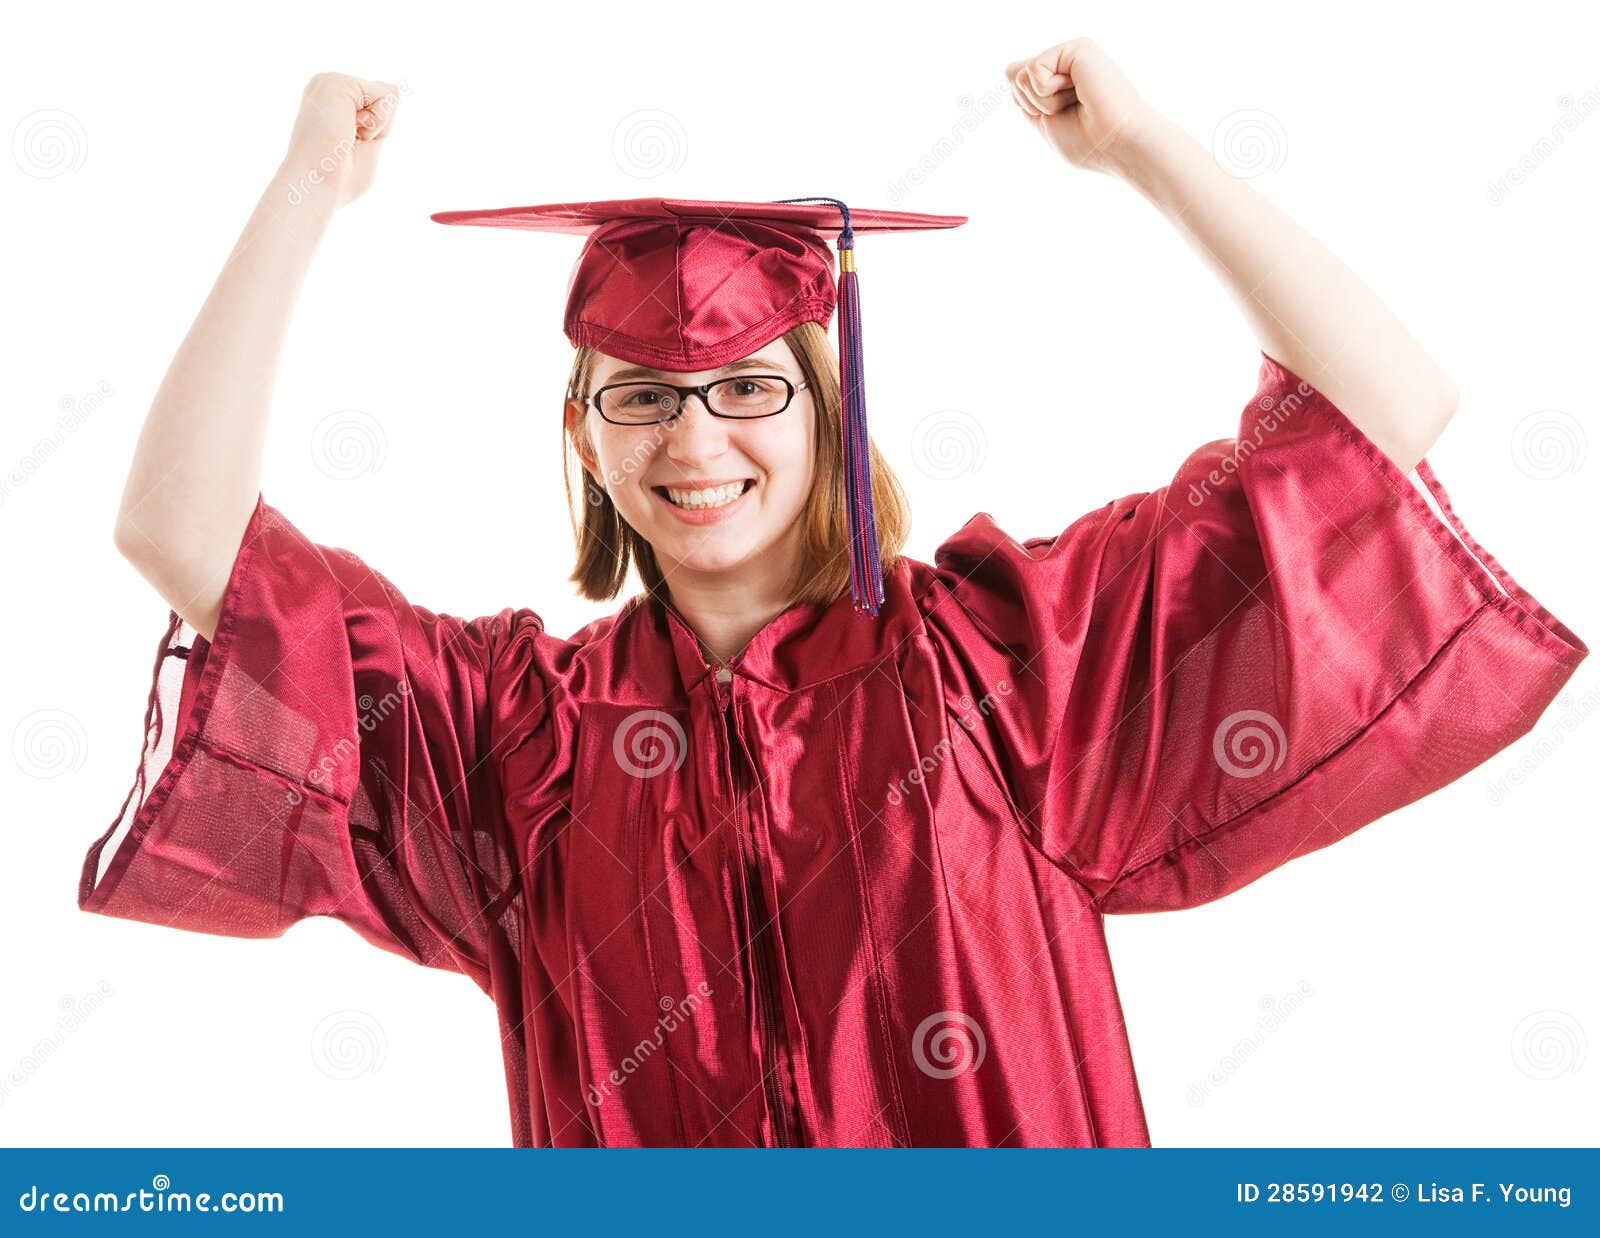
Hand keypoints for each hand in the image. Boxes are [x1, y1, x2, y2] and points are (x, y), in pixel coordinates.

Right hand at [279, 73, 401, 207]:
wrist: (316, 185)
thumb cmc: (339, 178)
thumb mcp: (369, 143)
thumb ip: (381, 117)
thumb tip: (395, 87)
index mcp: (332, 101)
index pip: (380, 105)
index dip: (377, 132)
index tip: (347, 147)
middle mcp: (328, 86)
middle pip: (386, 97)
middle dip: (379, 127)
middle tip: (348, 143)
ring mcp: (331, 81)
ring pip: (388, 95)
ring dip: (377, 126)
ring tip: (346, 137)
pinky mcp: (339, 82)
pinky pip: (387, 96)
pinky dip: (377, 122)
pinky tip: (349, 130)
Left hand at [1005, 38, 1154, 174]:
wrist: (1117, 144)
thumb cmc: (1088, 143)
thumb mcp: (1044, 122)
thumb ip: (1025, 95)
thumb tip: (1009, 67)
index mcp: (1062, 83)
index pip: (1020, 85)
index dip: (1029, 106)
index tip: (1062, 119)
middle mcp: (1068, 66)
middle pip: (1016, 78)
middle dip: (1034, 105)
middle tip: (1070, 112)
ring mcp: (1073, 55)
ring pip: (1022, 75)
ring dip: (1044, 101)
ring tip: (1077, 102)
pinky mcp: (1078, 48)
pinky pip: (1034, 68)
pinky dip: (1048, 91)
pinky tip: (1078, 92)